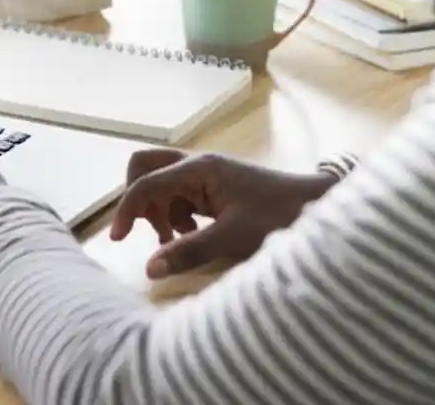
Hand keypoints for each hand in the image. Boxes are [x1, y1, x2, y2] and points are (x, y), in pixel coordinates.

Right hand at [110, 149, 336, 279]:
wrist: (316, 206)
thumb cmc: (278, 216)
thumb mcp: (233, 237)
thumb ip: (189, 251)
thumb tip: (149, 269)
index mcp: (200, 168)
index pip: (147, 183)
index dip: (127, 210)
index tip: (118, 240)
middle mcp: (198, 164)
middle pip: (145, 167)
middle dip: (138, 199)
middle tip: (150, 232)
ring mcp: (205, 175)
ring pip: (160, 184)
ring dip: (157, 211)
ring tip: (175, 241)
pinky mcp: (212, 188)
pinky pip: (177, 196)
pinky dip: (174, 216)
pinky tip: (191, 236)